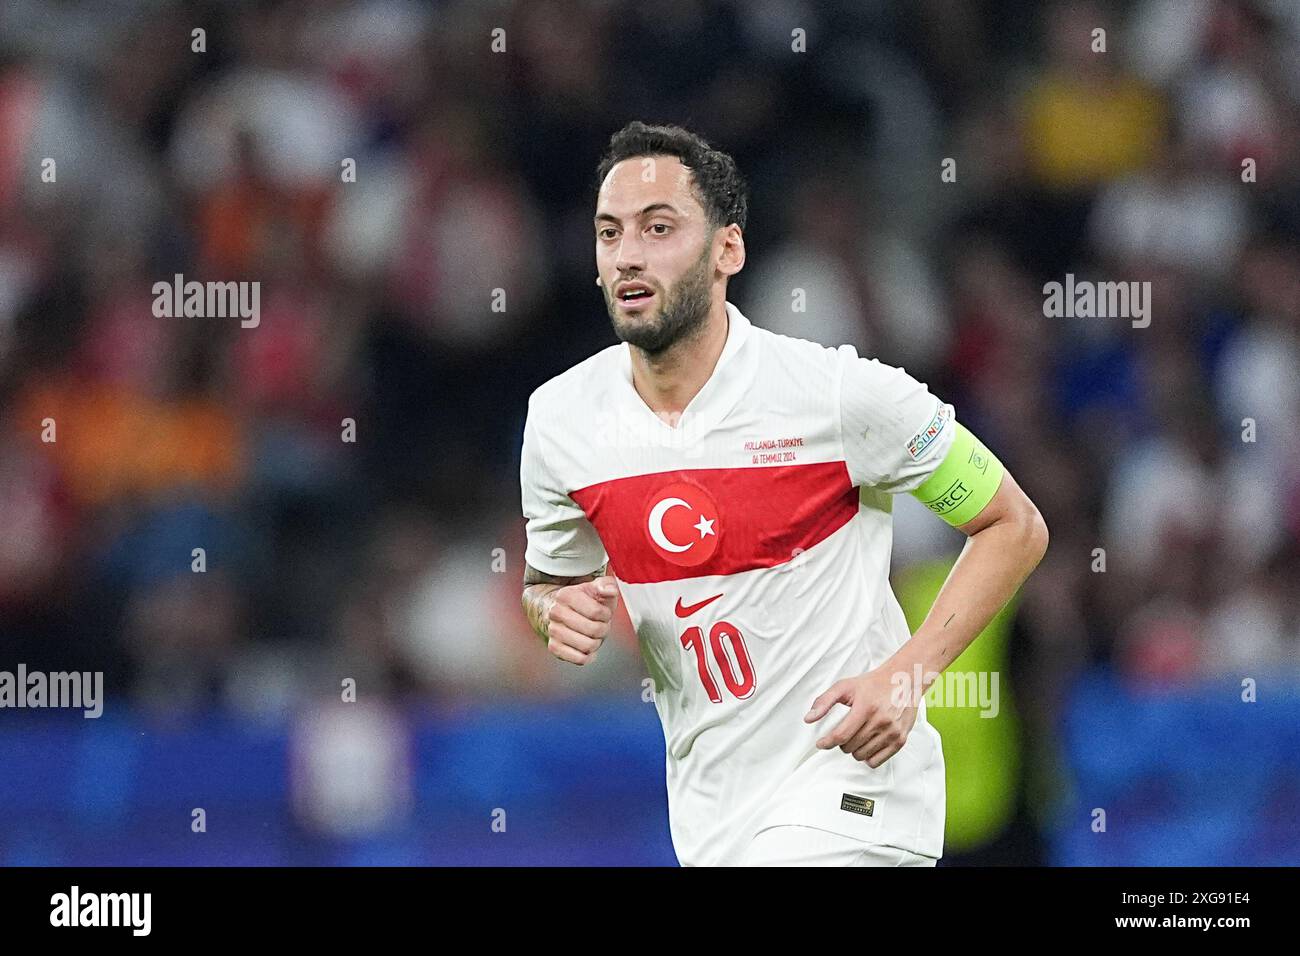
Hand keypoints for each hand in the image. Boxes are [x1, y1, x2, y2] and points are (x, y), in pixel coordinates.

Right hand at [543, 575, 618, 665]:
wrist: (564, 610)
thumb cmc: (585, 600)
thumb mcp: (597, 588)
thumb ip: (607, 585)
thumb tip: (609, 590)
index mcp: (566, 595)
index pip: (596, 612)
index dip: (606, 615)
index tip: (603, 612)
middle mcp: (555, 612)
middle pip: (593, 630)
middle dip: (603, 629)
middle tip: (599, 624)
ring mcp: (553, 630)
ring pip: (587, 646)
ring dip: (596, 642)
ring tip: (592, 634)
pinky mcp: (554, 647)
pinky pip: (579, 659)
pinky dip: (588, 656)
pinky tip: (587, 647)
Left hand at [803, 665, 917, 767]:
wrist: (903, 680)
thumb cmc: (872, 684)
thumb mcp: (845, 687)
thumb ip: (824, 701)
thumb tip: (808, 719)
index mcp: (866, 707)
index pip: (841, 735)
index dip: (827, 742)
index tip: (821, 743)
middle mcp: (881, 721)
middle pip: (850, 747)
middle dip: (842, 742)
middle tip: (846, 730)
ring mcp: (892, 732)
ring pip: (861, 756)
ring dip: (854, 749)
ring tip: (858, 735)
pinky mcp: (900, 740)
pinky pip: (876, 762)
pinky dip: (867, 757)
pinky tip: (867, 744)